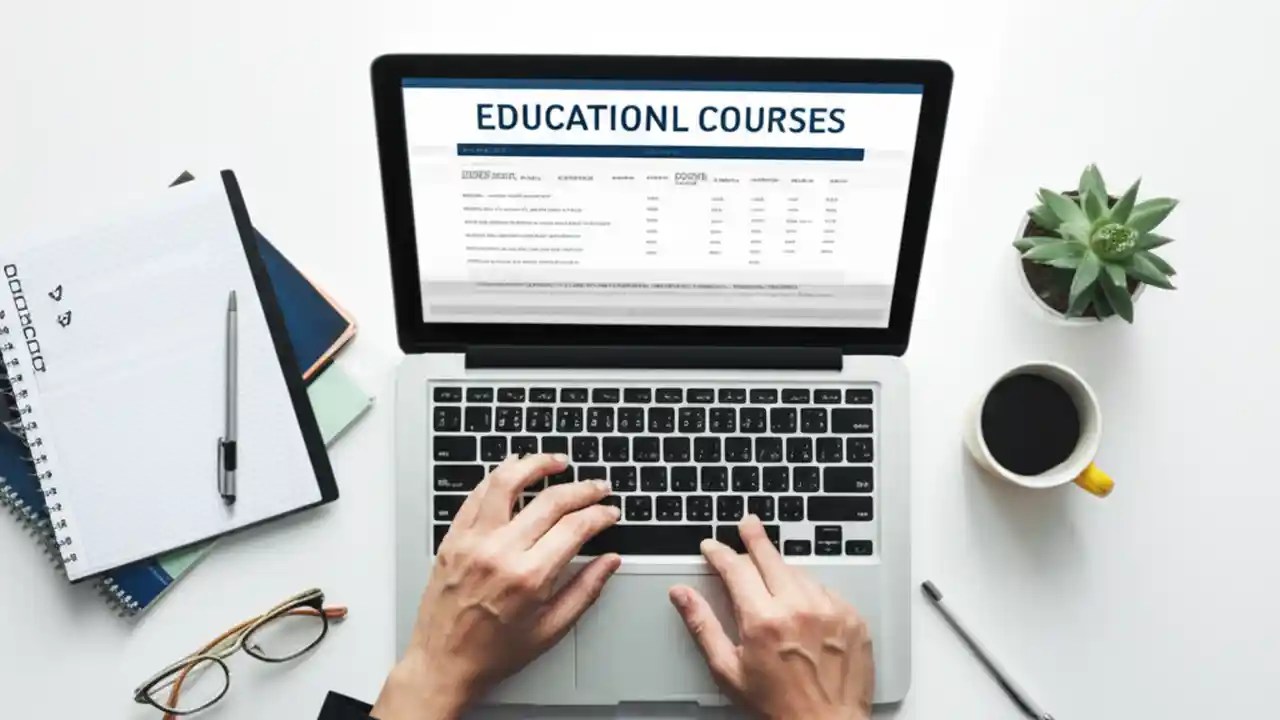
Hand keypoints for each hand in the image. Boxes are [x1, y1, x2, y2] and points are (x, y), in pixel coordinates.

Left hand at [372, 454, 621, 719]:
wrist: (443, 664)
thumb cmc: (494, 653)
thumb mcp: (551, 630)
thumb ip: (585, 590)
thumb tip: (610, 561)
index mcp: (529, 577)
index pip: (575, 527)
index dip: (599, 514)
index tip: (609, 512)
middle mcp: (500, 553)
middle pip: (550, 501)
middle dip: (582, 489)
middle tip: (597, 487)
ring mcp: (472, 542)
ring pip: (507, 482)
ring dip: (535, 464)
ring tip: (555, 461)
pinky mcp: (452, 539)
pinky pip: (476, 495)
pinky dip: (497, 477)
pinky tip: (513, 470)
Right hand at [669, 516, 874, 719]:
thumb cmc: (777, 705)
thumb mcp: (728, 670)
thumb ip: (703, 625)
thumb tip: (682, 594)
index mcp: (763, 620)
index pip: (735, 568)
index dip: (719, 553)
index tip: (712, 547)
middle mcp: (798, 608)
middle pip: (770, 557)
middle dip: (753, 537)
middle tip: (747, 524)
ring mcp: (829, 610)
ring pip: (798, 572)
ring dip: (782, 570)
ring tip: (773, 580)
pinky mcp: (851, 617)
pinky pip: (826, 590)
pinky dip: (811, 591)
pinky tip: (802, 605)